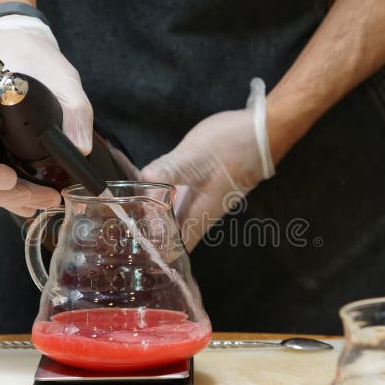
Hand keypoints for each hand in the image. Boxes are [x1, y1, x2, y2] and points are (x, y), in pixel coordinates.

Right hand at [0, 15, 92, 215]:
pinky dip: (7, 191)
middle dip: (3, 194)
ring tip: (43, 203)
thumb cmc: (33, 55)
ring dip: (7, 198)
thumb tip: (79, 149)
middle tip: (44, 199)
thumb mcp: (62, 78)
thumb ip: (74, 112)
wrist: (20, 42)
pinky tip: (32, 198)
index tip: (11, 177)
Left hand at [140, 78, 274, 250]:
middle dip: (151, 236)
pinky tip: (149, 190)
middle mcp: (203, 213)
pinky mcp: (205, 186)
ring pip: (177, 218)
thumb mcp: (194, 156)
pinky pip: (181, 202)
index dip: (156, 253)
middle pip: (174, 236)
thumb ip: (169, 170)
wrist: (263, 131)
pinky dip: (164, 201)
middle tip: (121, 230)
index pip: (176, 248)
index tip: (134, 248)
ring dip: (156, 218)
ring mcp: (206, 200)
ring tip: (130, 212)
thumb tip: (143, 181)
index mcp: (199, 214)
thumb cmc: (230, 146)